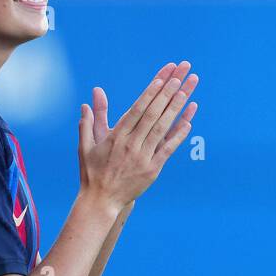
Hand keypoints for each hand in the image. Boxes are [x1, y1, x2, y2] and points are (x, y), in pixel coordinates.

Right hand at [77, 61, 198, 210]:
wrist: (101, 201)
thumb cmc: (92, 172)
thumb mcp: (86, 146)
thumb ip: (88, 123)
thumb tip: (86, 103)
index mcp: (116, 136)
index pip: (137, 108)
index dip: (151, 92)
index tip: (162, 77)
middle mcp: (131, 144)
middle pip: (152, 112)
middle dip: (167, 91)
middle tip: (180, 75)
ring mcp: (143, 156)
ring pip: (162, 127)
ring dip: (176, 107)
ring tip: (187, 90)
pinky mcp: (153, 169)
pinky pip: (169, 149)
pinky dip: (179, 134)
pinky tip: (190, 120)